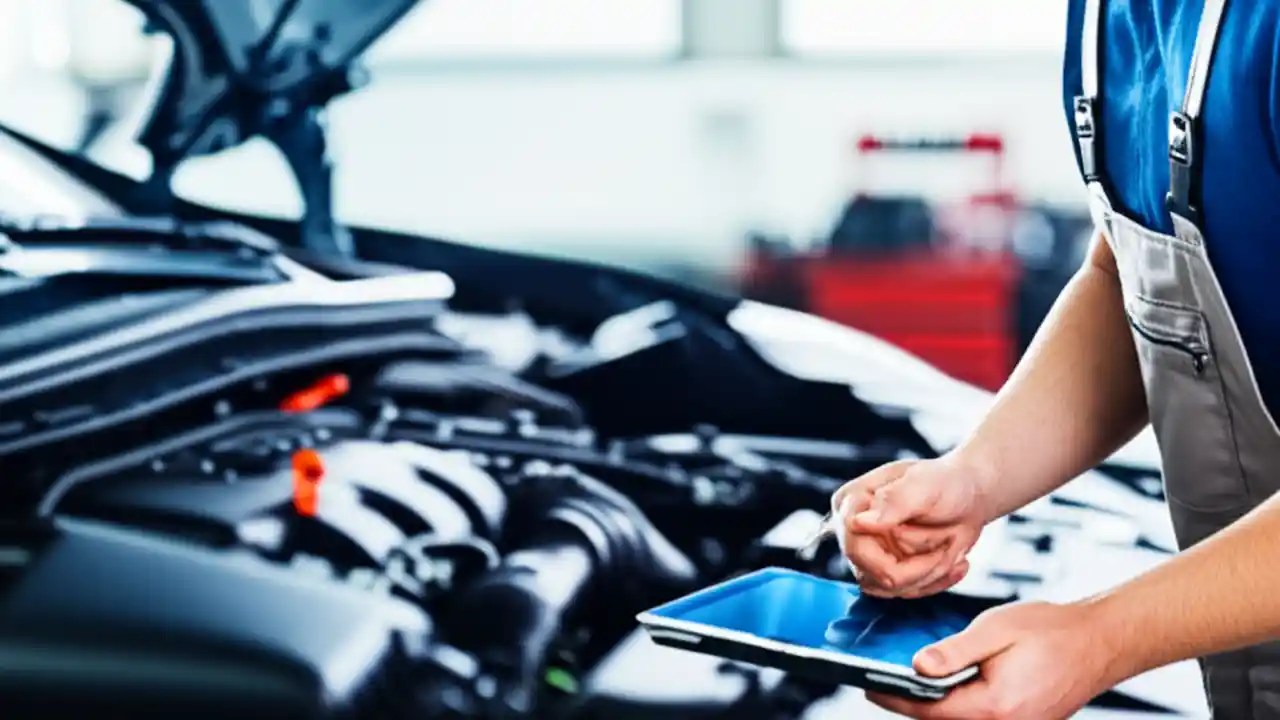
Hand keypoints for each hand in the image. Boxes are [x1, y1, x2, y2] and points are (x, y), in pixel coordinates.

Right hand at [832, 455, 991, 597]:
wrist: (968, 496)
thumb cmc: (946, 482)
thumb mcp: (926, 484)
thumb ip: (894, 501)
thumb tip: (859, 522)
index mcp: (852, 502)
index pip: (853, 544)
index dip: (888, 558)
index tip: (935, 547)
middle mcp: (853, 531)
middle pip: (872, 574)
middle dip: (919, 566)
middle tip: (948, 543)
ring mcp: (868, 554)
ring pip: (889, 588)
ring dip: (929, 573)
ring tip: (950, 546)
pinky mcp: (885, 571)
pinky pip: (905, 592)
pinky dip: (935, 581)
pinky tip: (955, 561)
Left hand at [868, 601, 1119, 719]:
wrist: (1100, 641)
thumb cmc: (1052, 631)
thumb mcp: (995, 630)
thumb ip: (954, 652)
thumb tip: (917, 667)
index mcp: (995, 706)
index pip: (929, 709)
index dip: (895, 698)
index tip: (868, 686)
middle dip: (911, 703)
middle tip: (880, 682)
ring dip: (934, 705)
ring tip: (908, 681)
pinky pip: (978, 718)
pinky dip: (957, 705)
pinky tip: (945, 684)